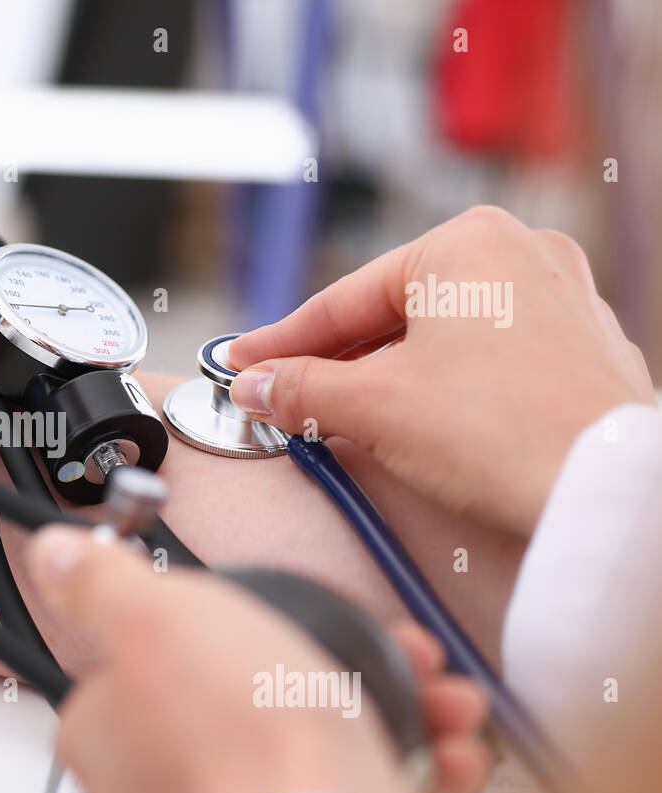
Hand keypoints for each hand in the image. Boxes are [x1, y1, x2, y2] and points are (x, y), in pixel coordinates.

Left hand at [28, 524, 414, 792]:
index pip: (150, 661)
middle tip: (377, 650)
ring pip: (311, 747)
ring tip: (432, 697)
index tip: (278, 609)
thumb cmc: (238, 746)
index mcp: (111, 730)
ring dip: (387, 708)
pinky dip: (410, 769)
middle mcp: (157, 790)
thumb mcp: (157, 619)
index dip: (228, 621)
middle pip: (247, 699)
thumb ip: (104, 582)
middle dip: (326, 662)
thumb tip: (56, 553)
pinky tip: (441, 754)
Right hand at [229, 205, 653, 535]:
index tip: (242, 364)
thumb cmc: (501, 434)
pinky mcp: (583, 348)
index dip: (281, 341)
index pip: (344, 299)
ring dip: (386, 373)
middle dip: (336, 360)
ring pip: (443, 334)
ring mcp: (562, 298)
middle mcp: (522, 252)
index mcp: (466, 243)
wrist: (604, 494)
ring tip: (340, 412)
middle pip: (394, 311)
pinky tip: (416, 417)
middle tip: (281, 393)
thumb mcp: (374, 408)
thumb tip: (254, 387)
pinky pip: (488, 355)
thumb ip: (301, 390)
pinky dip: (443, 382)